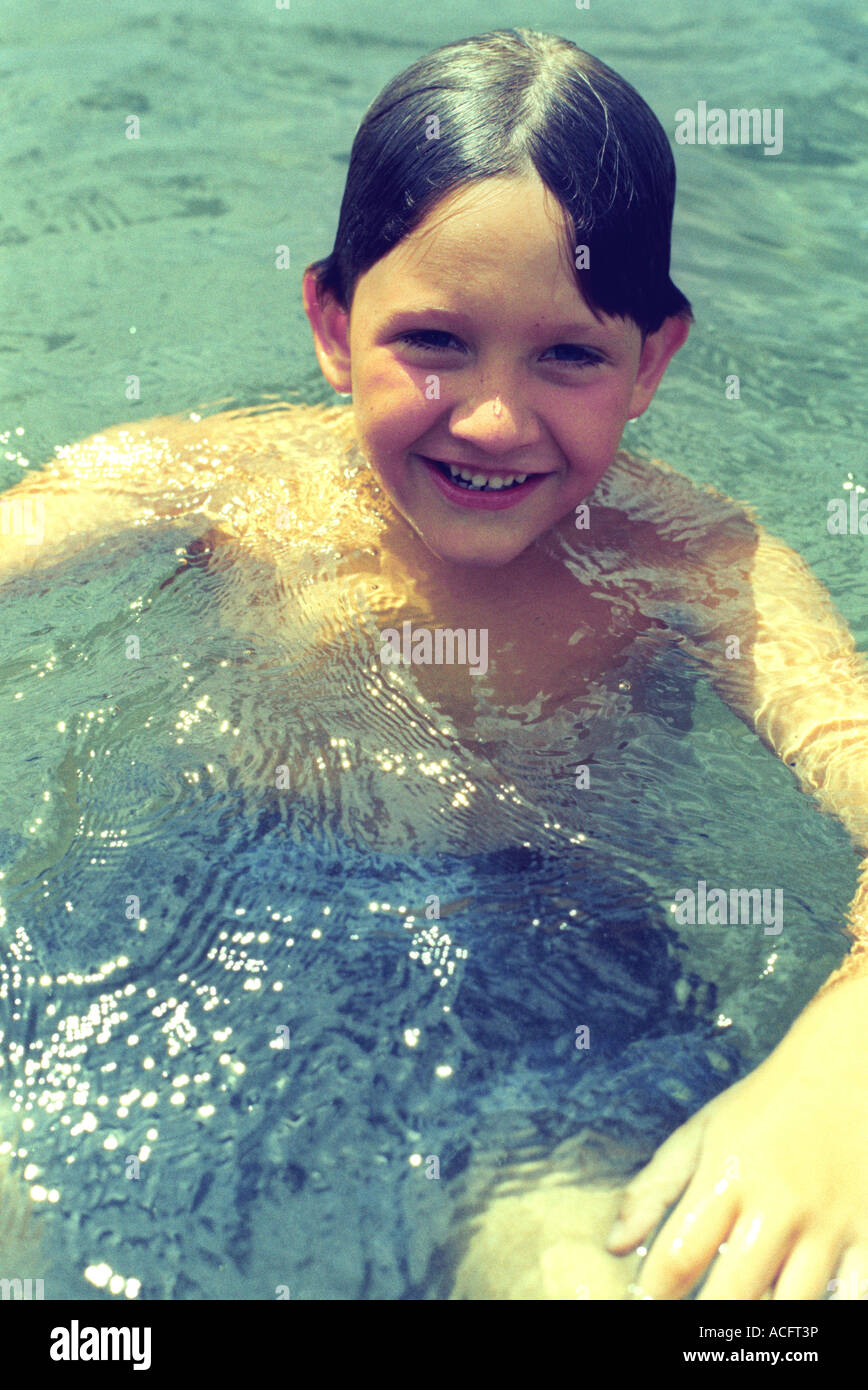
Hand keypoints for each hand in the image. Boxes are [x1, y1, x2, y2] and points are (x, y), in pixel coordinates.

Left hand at [606, 979, 867, 1298]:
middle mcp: (777, 1205)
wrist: (843, 1067)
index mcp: (727, 1176)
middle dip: (705, 1322)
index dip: (655, 1293)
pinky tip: (800, 1307)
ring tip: (743, 1317)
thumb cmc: (763, 1106)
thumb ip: (655, 1188)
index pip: (678, 1256)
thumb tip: (616, 1245)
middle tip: (692, 1320)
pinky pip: (854, 1296)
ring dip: (763, 1322)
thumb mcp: (700, 1132)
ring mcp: (828, 1224)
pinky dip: (833, 1308)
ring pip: (792, 1306)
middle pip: (733, 1294)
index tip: (647, 1303)